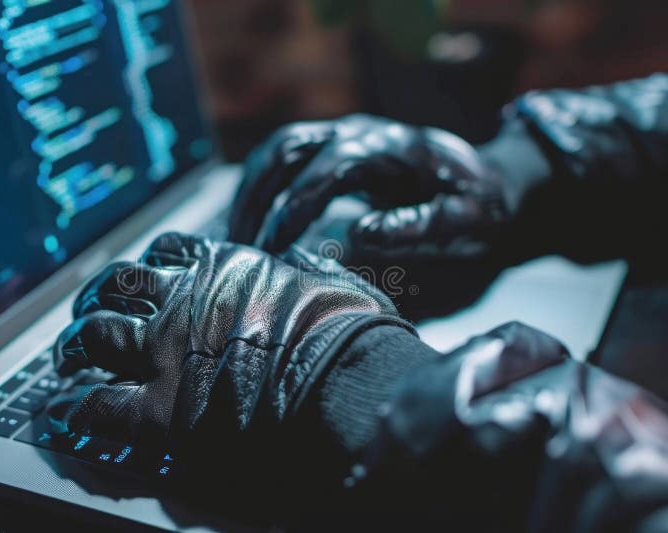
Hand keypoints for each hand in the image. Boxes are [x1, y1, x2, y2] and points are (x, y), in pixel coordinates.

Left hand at [50, 232, 409, 482]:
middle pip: (114, 286)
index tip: (141, 282)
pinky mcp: (160, 410)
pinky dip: (71, 409)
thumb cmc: (349, 333)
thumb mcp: (331, 280)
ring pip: (93, 335)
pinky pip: (93, 405)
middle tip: (88, 320)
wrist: (347, 382)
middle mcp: (184, 299)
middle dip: (96, 300)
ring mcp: (165, 351)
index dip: (147, 266)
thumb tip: (304, 261)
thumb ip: (305, 267)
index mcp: (223, 266)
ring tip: (66, 361)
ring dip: (74, 347)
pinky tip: (62, 413)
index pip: (165, 250)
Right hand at [229, 114, 533, 263]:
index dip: (294, 209)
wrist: (492, 181)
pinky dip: (260, 187)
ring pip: (279, 149)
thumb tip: (361, 235)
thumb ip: (422, 224)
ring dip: (250, 190)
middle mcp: (361, 131)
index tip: (273, 250)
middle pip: (288, 147)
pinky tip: (252, 222)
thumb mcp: (470, 221)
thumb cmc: (482, 207)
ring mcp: (346, 135)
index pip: (326, 169)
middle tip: (241, 248)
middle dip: (256, 197)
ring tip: (236, 237)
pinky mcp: (337, 149)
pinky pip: (285, 159)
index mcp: (392, 147)